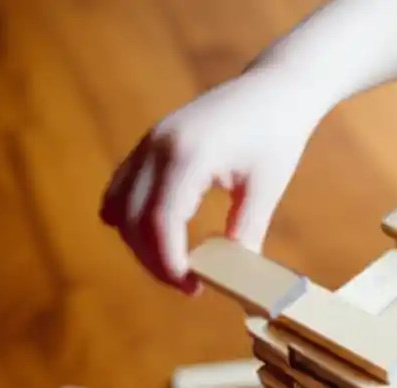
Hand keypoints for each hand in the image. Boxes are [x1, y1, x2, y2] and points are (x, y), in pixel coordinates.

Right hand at [99, 66, 326, 290]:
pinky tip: (159, 237)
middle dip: (154, 260)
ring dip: (140, 242)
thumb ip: (246, 233)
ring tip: (177, 266)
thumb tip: (237, 281)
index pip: (158, 221)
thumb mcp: (266, 188)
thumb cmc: (277, 135)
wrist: (274, 89)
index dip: (168, 263)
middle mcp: (158, 147)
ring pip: (119, 205)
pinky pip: (123, 187)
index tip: (193, 288)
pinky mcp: (151, 144)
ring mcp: (149, 143)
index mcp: (188, 156)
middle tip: (189, 285)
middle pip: (131, 219)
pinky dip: (130, 217)